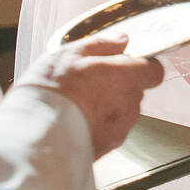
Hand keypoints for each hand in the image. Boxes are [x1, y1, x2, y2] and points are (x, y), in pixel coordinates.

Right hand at [15, 33, 164, 158]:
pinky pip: (109, 131)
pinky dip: (98, 126)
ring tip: (77, 105)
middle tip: (88, 83)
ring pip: (122, 112)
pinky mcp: (107, 149)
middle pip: (134, 91)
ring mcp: (121, 129)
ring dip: (108, 107)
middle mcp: (131, 104)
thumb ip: (102, 44)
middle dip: (117, 86)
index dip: (140, 66)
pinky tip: (75, 123)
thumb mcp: (70, 54)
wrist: (35, 137)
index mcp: (127, 76)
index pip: (154, 71)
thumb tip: (122, 40)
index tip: (123, 63)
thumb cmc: (52, 91)